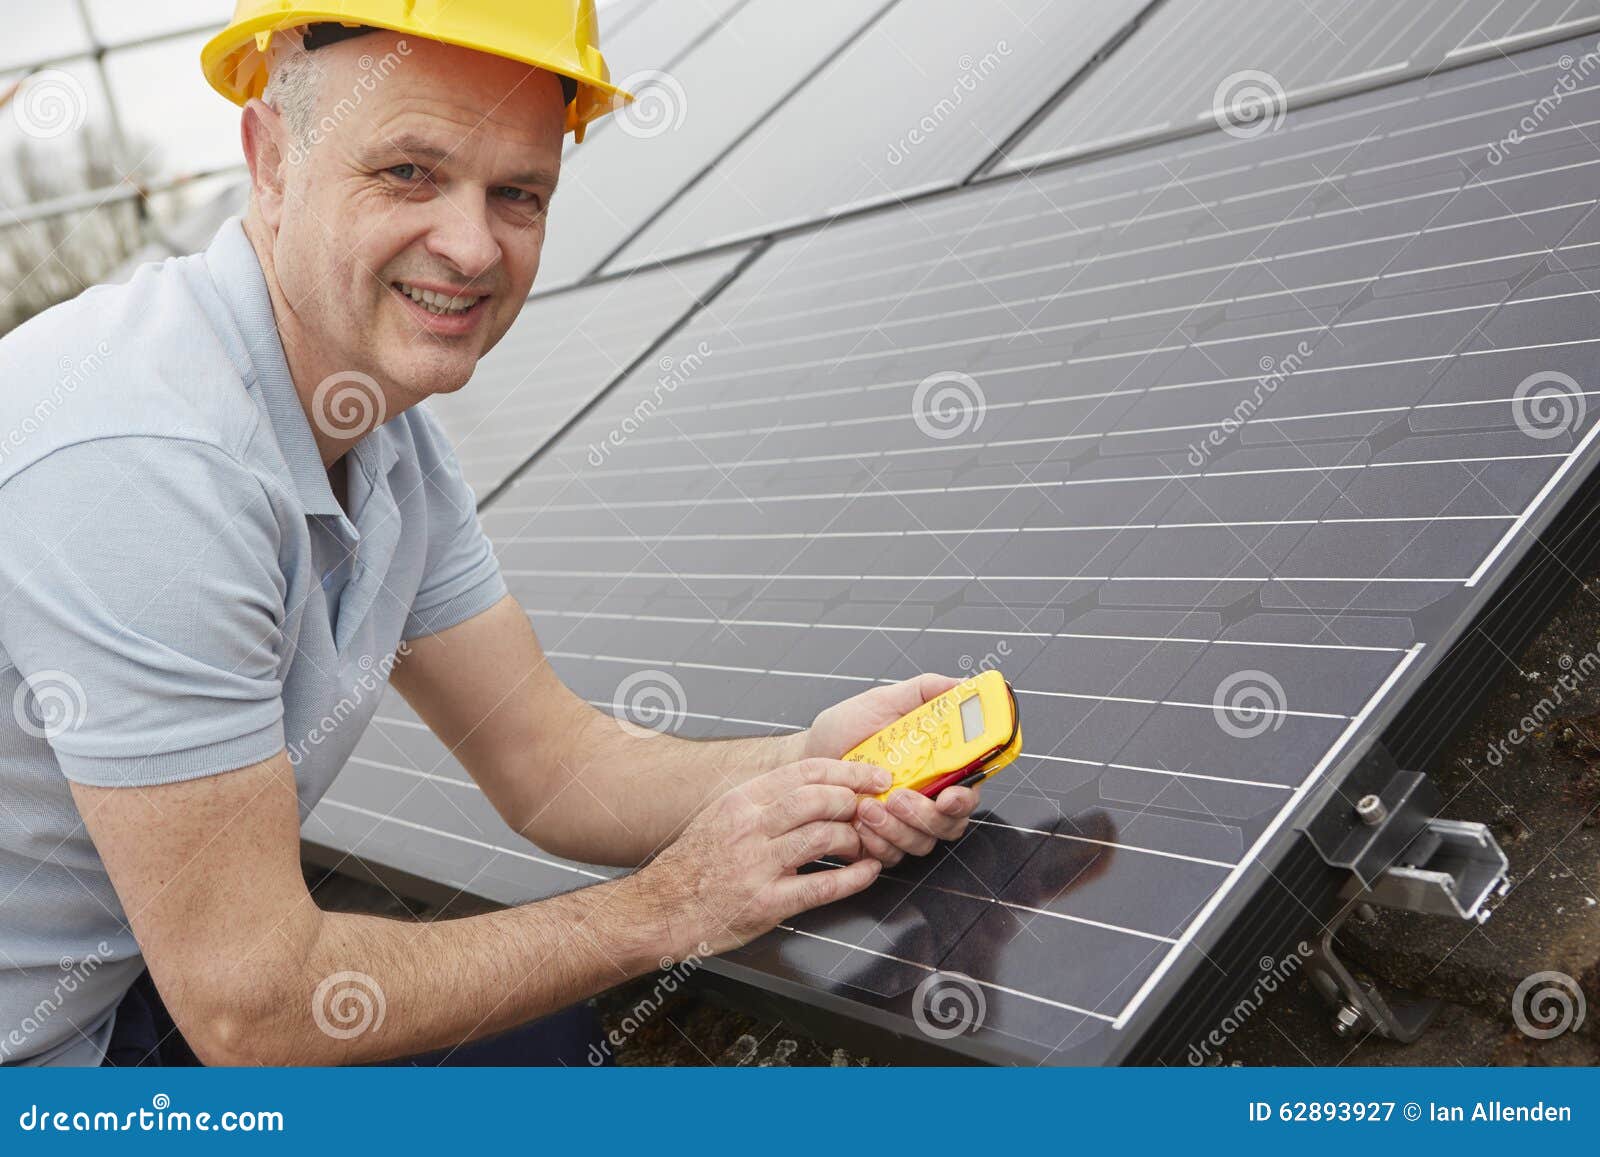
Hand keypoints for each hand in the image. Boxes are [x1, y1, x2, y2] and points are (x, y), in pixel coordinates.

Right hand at [643, 758, 890, 957]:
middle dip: (854, 801)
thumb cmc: (693, 866)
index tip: (872, 774)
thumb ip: (761, 802)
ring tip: (864, 843)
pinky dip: (854, 878)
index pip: (804, 771)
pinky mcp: (766, 902)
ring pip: (822, 836)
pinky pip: (821, 886)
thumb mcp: (721, 817)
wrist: (660, 910)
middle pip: (817, 798)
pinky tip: (867, 872)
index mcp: (741, 802)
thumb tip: (811, 788)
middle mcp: (749, 828)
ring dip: (854, 838)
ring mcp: (757, 865)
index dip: (846, 770)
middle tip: (872, 808)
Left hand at [801, 672, 981, 866]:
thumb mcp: (882, 702)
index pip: (969, 787)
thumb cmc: (845, 730)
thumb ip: (923, 692)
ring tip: (866, 806)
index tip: (950, 794)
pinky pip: (891, 856)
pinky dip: (876, 843)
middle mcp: (927, 798)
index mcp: (937, 766)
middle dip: (927, 816)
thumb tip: (961, 684)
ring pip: (922, 843)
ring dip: (897, 828)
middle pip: (951, 823)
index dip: (966, 796)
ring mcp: (905, 824)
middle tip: (899, 798)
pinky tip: (858, 824)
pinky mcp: (881, 843)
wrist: (807, 756)